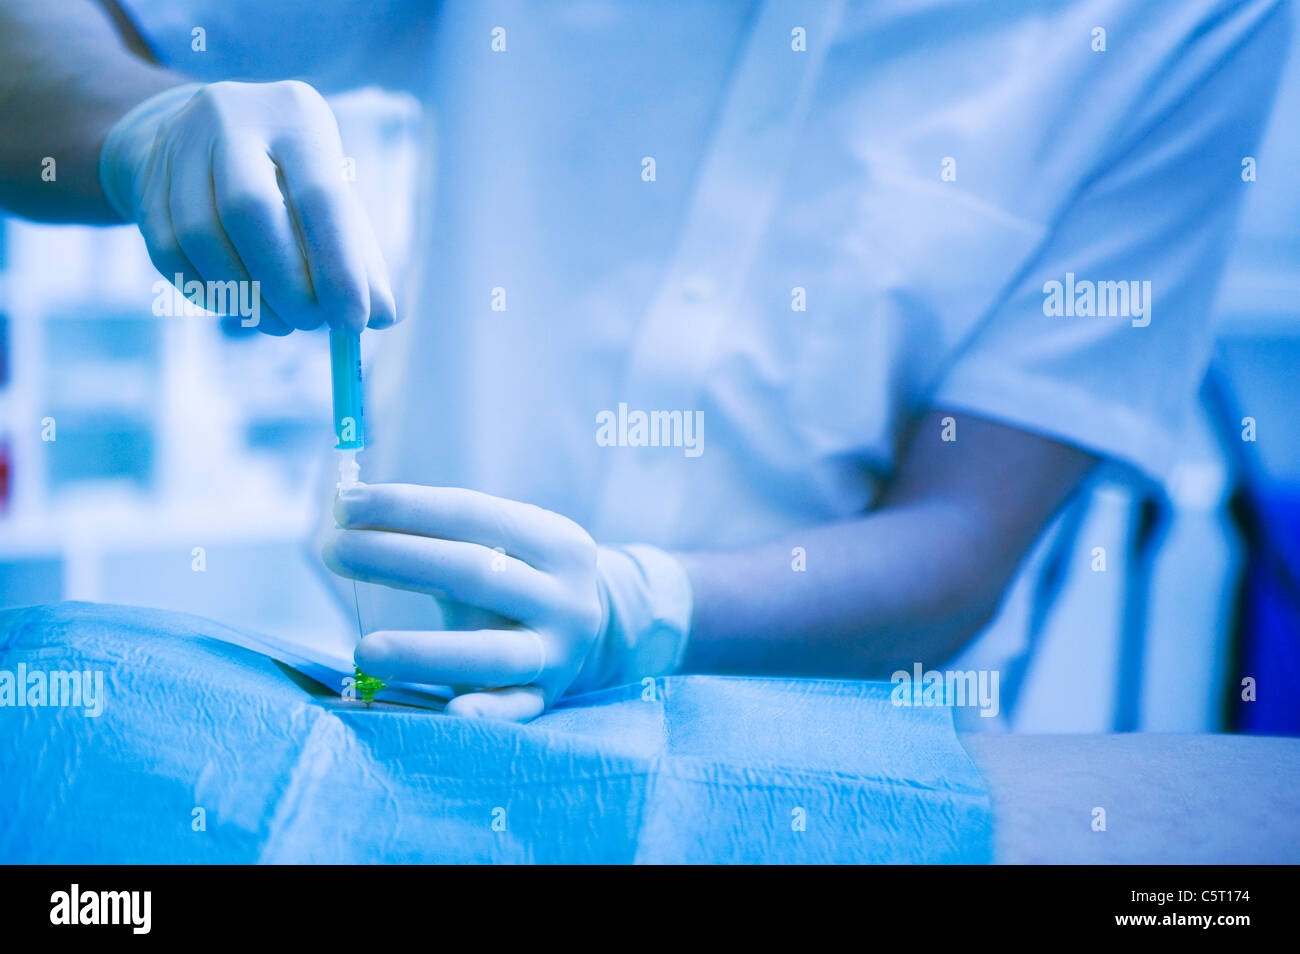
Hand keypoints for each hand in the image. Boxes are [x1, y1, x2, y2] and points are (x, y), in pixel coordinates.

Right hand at [99, 81, 395, 334]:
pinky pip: (170, 252)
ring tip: (281, 323)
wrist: (201, 136)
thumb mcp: (333, 200)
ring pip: (201, 236)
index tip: (354, 323)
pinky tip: (239, 306)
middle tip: (311, 324)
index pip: (321, 197)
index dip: (339, 268)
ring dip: (245, 296)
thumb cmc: (290, 180)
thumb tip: (384, 317)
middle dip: (286, 284)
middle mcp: (232, 116)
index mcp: (296, 115)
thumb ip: (360, 257)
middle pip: (250, 211)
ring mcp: (180, 143)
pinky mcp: (146, 180)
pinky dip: (209, 293)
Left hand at [322, 484, 692, 721]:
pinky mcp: (544, 700)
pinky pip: (514, 711)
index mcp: (555, 541)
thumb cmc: (515, 572)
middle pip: (476, 574)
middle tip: (334, 551)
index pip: (472, 515)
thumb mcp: (499, 540)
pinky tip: (451, 714)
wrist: (580, 627)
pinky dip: (485, 714)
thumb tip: (346, 509)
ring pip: (491, 653)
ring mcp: (559, 653)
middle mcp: (565, 597)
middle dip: (399, 559)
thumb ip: (436, 528)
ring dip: (425, 651)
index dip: (405, 507)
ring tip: (363, 649)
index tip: (343, 505)